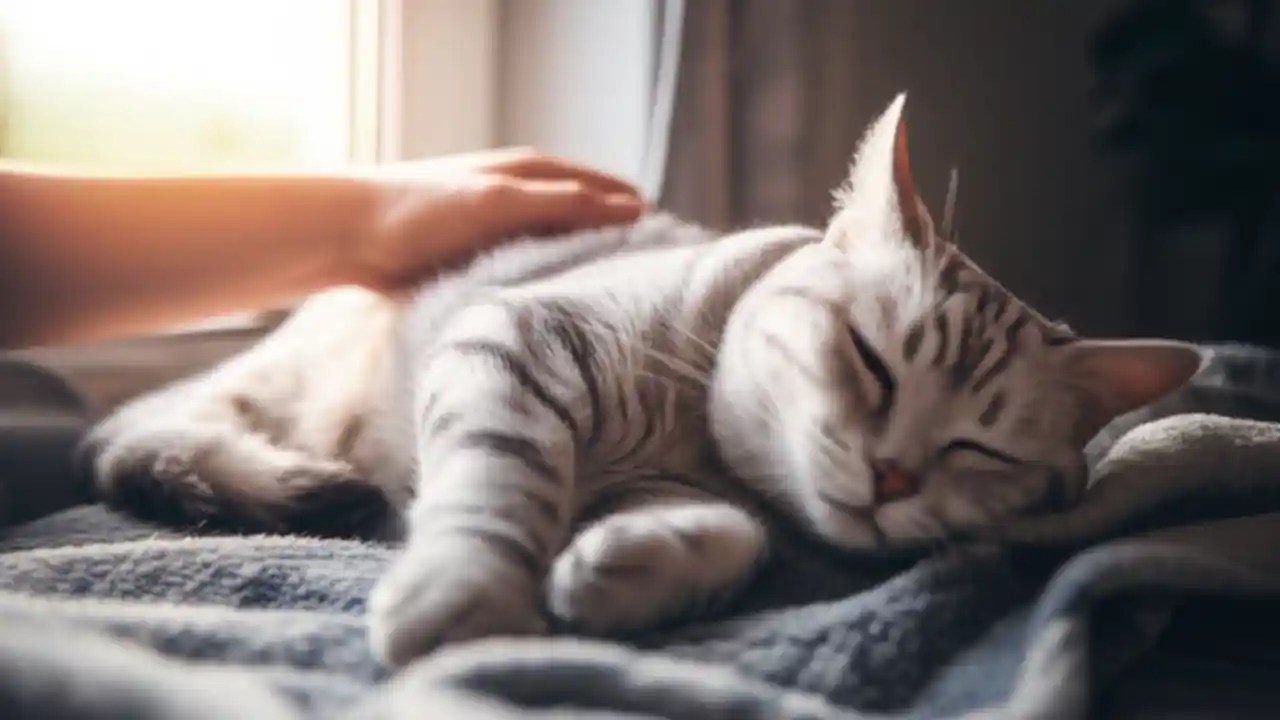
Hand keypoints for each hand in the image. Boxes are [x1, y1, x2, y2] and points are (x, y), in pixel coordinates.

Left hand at [349, 148, 646, 289]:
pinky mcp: (477, 263)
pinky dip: (550, 288)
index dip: (636, 214)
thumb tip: (634, 208)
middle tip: (653, 283)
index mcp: (532, 171)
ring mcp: (500, 230)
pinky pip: (529, 274)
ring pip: (558, 251)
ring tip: (616, 306)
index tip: (674, 245)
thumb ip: (566, 203)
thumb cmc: (423, 211)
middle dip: (616, 247)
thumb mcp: (503, 201)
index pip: (604, 190)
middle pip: (586, 221)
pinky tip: (562, 313)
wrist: (350, 236)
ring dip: (583, 272)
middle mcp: (521, 197)